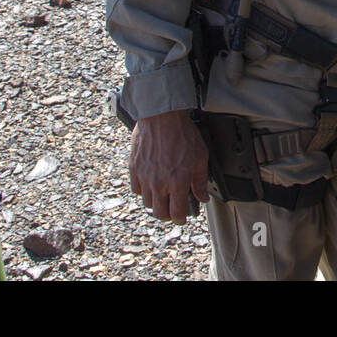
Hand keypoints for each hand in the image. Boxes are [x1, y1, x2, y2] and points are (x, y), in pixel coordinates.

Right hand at [129, 109, 209, 223]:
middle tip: (172, 210)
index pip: (175, 213)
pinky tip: (151, 184)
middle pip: (159, 213)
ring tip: (163, 196)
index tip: (182, 218)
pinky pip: (136, 189)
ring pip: (147, 202)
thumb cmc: (182, 134)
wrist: (162, 117)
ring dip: (156, 203)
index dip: (180, 220)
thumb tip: (202, 197)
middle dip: (167, 215)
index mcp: (177, 182)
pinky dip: (143, 190)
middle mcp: (158, 184)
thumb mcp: (200, 157)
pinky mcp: (134, 169)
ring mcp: (144, 177)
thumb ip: (200, 181)